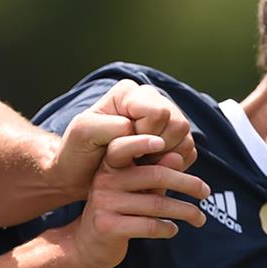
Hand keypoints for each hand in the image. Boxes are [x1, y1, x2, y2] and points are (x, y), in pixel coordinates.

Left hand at [52, 80, 198, 197]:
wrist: (79, 174)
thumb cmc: (78, 151)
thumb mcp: (84, 133)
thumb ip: (114, 128)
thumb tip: (150, 136)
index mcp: (129, 93)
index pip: (158, 113)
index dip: (144, 135)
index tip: (120, 145)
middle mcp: (152, 100)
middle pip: (179, 125)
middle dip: (155, 148)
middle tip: (130, 158)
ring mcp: (168, 119)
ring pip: (186, 140)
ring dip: (162, 159)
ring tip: (136, 163)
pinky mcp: (176, 139)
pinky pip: (189, 153)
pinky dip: (169, 166)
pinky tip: (146, 167)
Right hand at [60, 132, 209, 267]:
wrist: (87, 245)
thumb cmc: (118, 212)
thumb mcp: (134, 190)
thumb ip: (154, 173)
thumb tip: (178, 157)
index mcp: (110, 166)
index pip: (125, 147)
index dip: (146, 143)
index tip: (174, 149)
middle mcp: (104, 181)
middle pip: (156, 175)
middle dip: (188, 184)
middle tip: (206, 192)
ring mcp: (104, 204)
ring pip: (157, 204)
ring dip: (186, 212)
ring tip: (200, 218)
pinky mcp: (108, 227)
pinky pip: (149, 226)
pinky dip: (168, 229)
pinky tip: (173, 229)